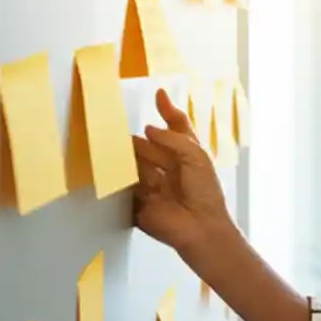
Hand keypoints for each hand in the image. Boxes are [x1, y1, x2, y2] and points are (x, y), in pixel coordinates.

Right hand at [132, 89, 232, 260]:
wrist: (200, 227)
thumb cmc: (205, 191)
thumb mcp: (197, 156)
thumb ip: (173, 138)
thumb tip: (148, 130)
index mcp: (186, 155)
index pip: (176, 128)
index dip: (168, 111)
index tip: (158, 93)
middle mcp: (169, 167)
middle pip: (149, 146)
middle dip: (139, 141)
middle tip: (120, 131)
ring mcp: (154, 184)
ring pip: (136, 164)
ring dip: (129, 158)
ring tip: (118, 151)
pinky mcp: (139, 202)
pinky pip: (127, 187)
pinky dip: (122, 179)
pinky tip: (115, 173)